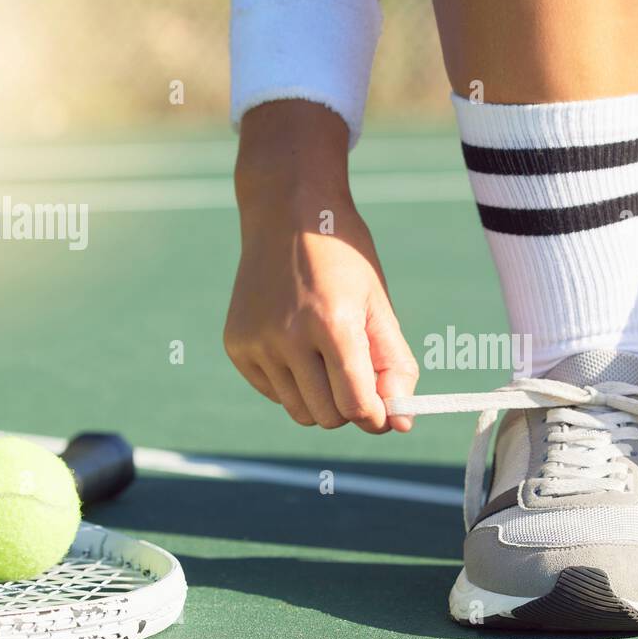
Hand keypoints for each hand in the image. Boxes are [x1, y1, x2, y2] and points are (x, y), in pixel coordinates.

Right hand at [224, 102, 417, 432]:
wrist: (288, 214)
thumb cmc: (344, 261)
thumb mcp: (378, 306)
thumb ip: (394, 366)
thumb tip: (401, 425)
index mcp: (332, 323)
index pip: (356, 405)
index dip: (376, 418)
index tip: (385, 413)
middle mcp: (287, 336)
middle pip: (328, 416)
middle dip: (350, 408)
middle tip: (358, 376)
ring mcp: (256, 341)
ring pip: (299, 411)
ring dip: (321, 399)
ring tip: (328, 358)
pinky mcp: (236, 345)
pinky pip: (274, 393)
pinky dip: (292, 383)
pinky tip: (297, 345)